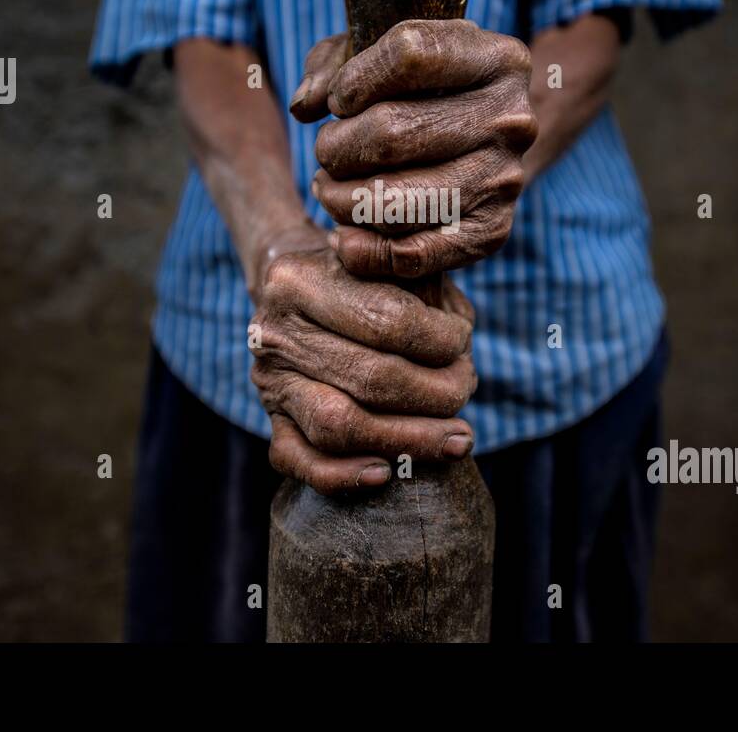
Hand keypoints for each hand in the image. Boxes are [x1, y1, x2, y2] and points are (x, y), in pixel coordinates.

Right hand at [248, 223, 477, 495]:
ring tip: (457, 441)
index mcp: (299, 278)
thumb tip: (457, 345)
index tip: (464, 342)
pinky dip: (342, 476)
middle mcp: (274, 331)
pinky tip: (385, 475)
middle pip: (369, 379)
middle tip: (467, 389)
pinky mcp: (272, 420)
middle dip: (435, 395)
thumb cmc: (364, 277)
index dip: (441, 341)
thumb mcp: (391, 261)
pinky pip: (298, 461)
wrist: (302, 290)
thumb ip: (423, 287)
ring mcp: (270, 380)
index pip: (388, 321)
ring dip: (409, 439)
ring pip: (338, 425)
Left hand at [290, 19, 536, 278]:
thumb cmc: (418, 89)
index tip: (341, 99)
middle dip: (336, 147)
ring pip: (393, 201)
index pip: (409, 54)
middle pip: (391, 133)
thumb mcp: (382, 53)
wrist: (480, 140)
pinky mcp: (491, 232)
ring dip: (340, 200)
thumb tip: (307, 107)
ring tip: (329, 189)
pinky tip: (344, 234)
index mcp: (497, 58)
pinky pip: (411, 254)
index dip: (354, 80)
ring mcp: (506, 179)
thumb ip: (333, 64)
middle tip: (327, 151)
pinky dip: (363, 251)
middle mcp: (512, 118)